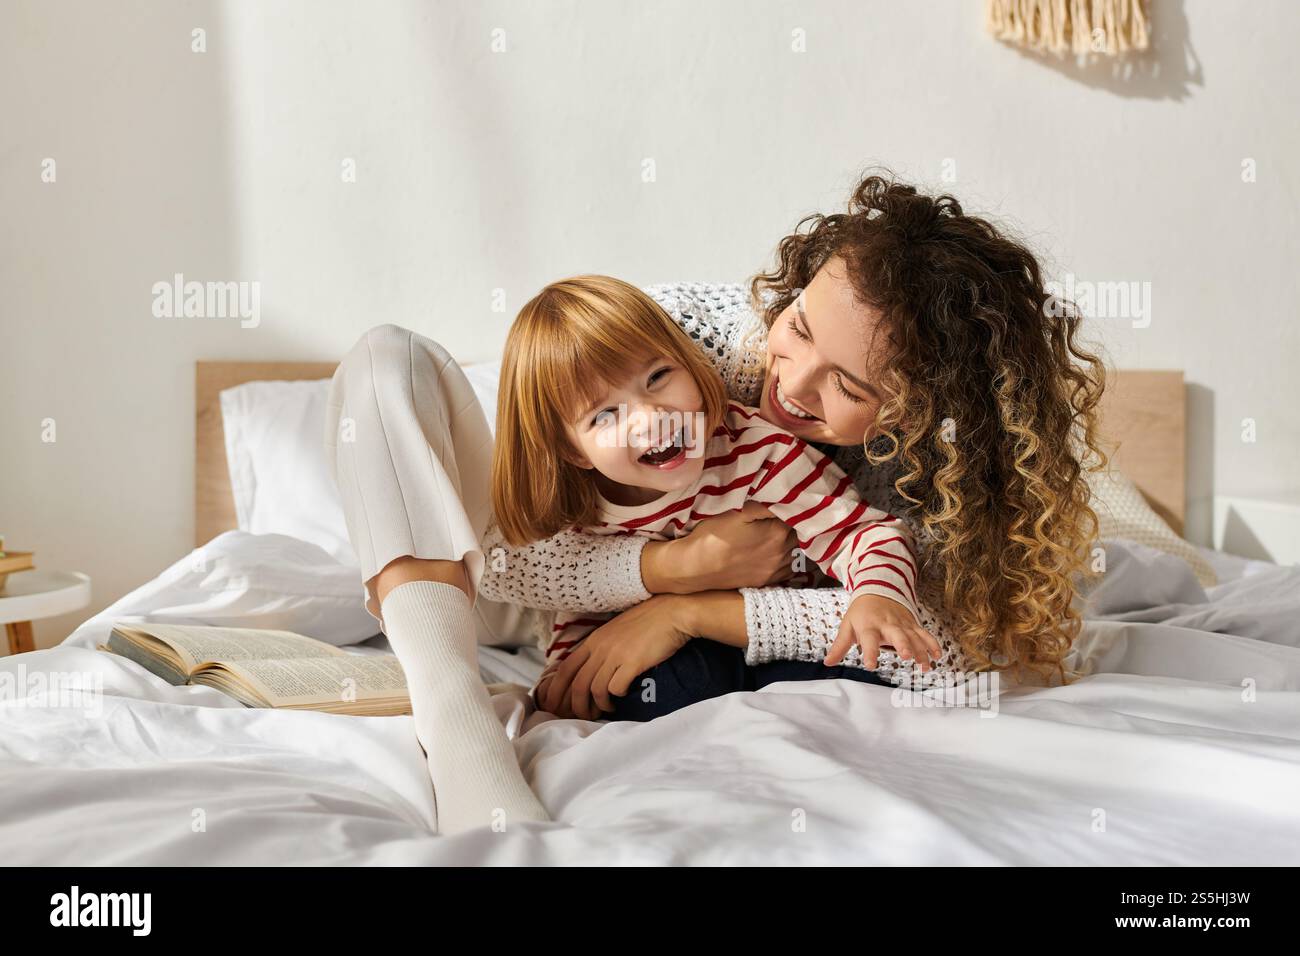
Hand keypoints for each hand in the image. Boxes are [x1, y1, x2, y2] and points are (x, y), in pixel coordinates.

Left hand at [538, 594, 694, 719]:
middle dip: (577, 706)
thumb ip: (602, 647)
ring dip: (600, 705)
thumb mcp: (616, 630)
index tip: (556, 705)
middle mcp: (600, 647)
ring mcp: (616, 654)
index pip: (565, 668)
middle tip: (585, 716)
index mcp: (593, 640)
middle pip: (578, 684)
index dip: (556, 690)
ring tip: (607, 708)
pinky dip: (617, 695)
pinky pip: (616, 688)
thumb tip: (592, 670)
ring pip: (595, 690)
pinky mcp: (633, 662)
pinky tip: (624, 693)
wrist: (672, 612)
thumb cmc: (647, 622)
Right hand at [641, 502, 796, 593]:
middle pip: (800, 534)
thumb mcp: (737, 512)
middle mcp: (783, 553)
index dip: (794, 508)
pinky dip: (788, 559)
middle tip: (785, 516)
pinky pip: (789, 569)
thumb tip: (783, 497)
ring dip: (793, 542)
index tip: (787, 502)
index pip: (797, 516)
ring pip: (797, 552)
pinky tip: (778, 552)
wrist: (696, 568)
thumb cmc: (714, 537)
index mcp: (778, 533)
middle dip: (795, 524)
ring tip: (783, 533)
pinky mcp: (767, 581)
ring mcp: (776, 570)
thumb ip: (764, 505)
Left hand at [825, 594, 942, 671]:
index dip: (869, 652)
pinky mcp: (912, 624)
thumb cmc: (861, 612)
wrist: (878, 589)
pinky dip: (932, 643)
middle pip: (896, 634)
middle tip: (906, 656)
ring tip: (924, 666)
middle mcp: (887, 624)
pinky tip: (937, 656)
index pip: (868, 640)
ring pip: (914, 636)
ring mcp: (902, 623)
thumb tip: (827, 663)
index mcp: (869, 625)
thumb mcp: (847, 626)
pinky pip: (924, 633)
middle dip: (903, 644)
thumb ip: (839, 646)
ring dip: (921, 650)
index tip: (870, 665)